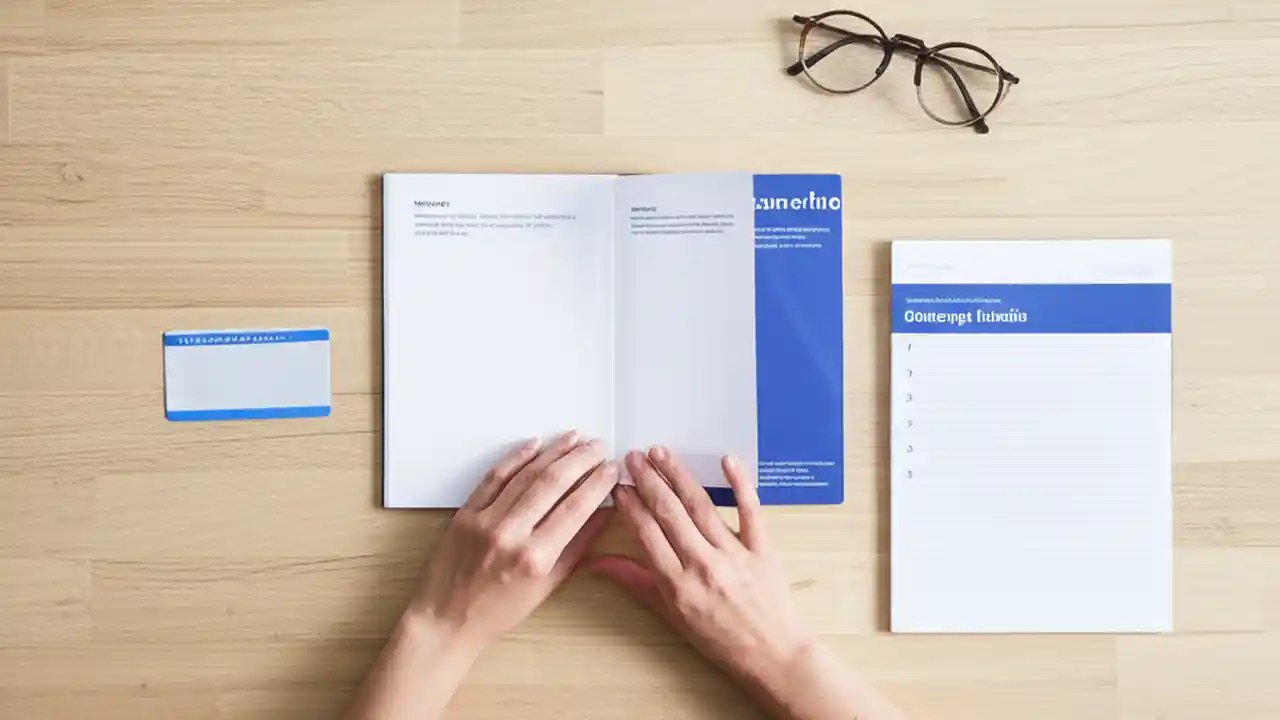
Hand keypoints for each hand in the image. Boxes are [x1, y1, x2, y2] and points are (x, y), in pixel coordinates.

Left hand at [347, 432, 619, 719]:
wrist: (446, 618)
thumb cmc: (498, 610)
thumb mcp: (547, 587)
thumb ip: (577, 548)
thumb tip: (603, 514)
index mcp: (535, 559)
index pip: (575, 508)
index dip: (597, 483)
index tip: (612, 468)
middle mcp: (510, 535)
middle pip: (553, 483)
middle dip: (581, 459)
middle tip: (598, 446)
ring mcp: (485, 520)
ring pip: (526, 474)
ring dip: (554, 452)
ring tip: (574, 438)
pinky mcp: (466, 512)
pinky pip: (495, 476)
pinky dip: (517, 457)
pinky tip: (535, 444)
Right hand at [590, 447, 810, 695]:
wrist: (772, 655)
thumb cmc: (720, 640)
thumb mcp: (671, 617)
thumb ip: (636, 582)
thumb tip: (599, 563)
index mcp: (677, 585)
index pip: (647, 534)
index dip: (630, 506)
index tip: (618, 486)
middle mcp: (702, 565)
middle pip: (670, 513)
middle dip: (648, 481)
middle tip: (633, 457)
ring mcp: (734, 554)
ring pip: (701, 506)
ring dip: (678, 476)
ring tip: (661, 452)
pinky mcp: (762, 549)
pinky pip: (751, 510)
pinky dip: (740, 483)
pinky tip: (726, 460)